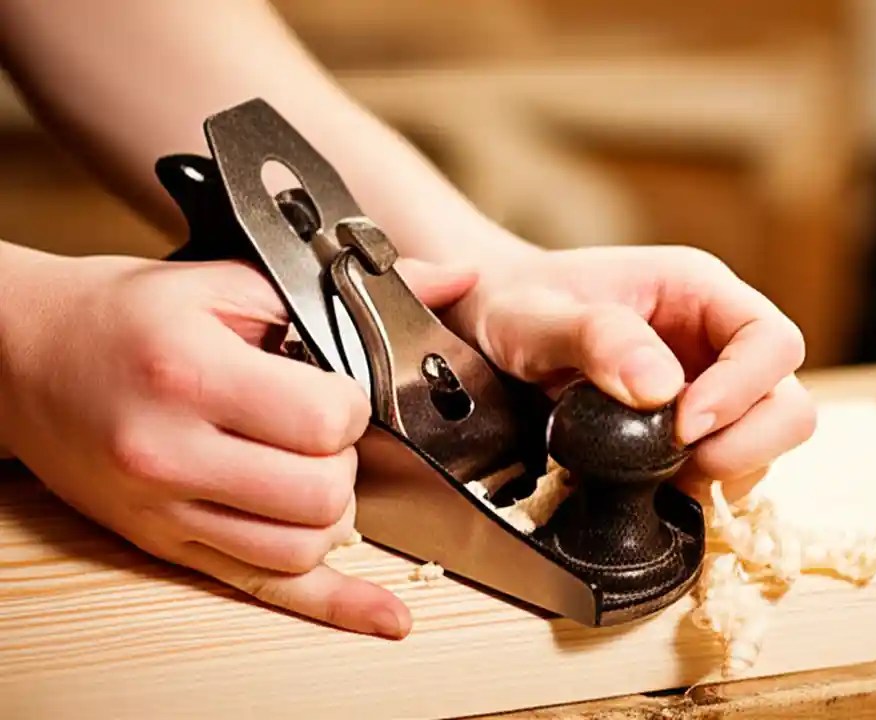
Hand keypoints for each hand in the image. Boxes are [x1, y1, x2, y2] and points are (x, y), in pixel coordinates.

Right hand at [0, 251, 474, 637]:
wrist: (24, 355)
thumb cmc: (126, 314)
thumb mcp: (230, 282)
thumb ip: (341, 291)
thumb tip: (450, 279)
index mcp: (192, 374)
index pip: (325, 422)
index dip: (350, 407)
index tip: (333, 388)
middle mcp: (172, 452)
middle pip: (323, 494)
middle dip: (344, 460)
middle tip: (318, 429)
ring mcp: (167, 509)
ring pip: (306, 547)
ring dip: (332, 511)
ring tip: (305, 470)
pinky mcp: (167, 543)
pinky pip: (264, 587)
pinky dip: (336, 605)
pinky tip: (386, 614)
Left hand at [444, 245, 816, 499]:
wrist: (489, 325)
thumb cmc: (513, 303)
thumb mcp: (537, 316)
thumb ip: (596, 338)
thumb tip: (660, 387)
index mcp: (699, 292)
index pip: (772, 340)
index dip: (743, 389)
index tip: (685, 424)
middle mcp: (717, 341)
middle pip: (789, 401)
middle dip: (749, 442)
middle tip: (685, 461)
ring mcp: (710, 389)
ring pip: (766, 443)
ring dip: (724, 471)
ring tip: (656, 472)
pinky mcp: (690, 435)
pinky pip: (727, 472)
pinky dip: (700, 489)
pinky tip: (648, 482)